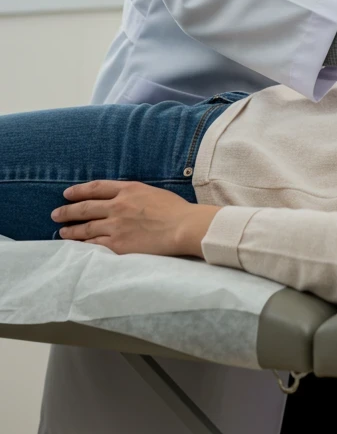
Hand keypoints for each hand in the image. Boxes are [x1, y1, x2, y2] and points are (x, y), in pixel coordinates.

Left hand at [52, 180, 220, 257]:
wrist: (183, 226)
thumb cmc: (175, 209)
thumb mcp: (152, 192)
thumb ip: (134, 194)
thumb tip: (120, 199)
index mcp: (128, 189)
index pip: (96, 188)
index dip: (79, 191)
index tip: (67, 194)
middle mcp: (118, 206)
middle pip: (85, 207)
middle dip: (67, 211)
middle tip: (56, 214)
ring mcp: (116, 225)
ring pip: (85, 227)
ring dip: (71, 229)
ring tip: (62, 232)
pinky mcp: (117, 244)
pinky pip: (94, 244)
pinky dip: (83, 244)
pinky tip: (77, 245)